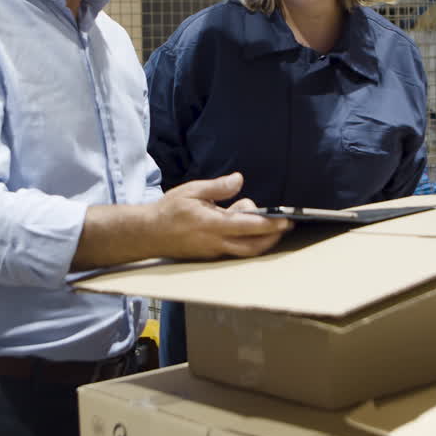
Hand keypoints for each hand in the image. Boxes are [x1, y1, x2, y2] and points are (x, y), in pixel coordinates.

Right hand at [153, 173, 290, 258]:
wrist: (148, 234)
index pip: (249, 226)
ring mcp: (214, 253)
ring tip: (249, 214)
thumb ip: (218, 187)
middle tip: (284, 225)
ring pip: (246, 251)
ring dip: (259, 239)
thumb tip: (239, 179)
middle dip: (273, 238)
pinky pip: (234, 251)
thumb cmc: (169, 210)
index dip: (271, 225)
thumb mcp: (192, 191)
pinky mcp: (211, 256)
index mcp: (213, 225)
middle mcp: (216, 243)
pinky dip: (244, 240)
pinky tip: (237, 223)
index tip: (286, 220)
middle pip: (254, 247)